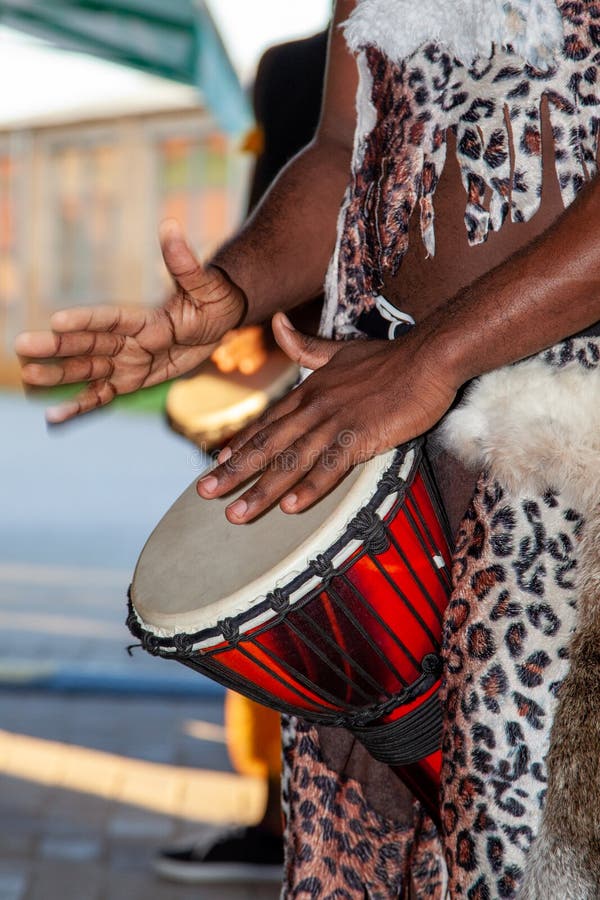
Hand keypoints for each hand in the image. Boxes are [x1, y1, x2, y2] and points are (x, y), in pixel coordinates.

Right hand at [15, 221, 245, 422]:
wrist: (218, 320)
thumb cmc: (212, 298)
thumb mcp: (204, 284)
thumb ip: (183, 262)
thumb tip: (170, 225)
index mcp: (142, 317)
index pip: (110, 319)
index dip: (86, 320)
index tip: (58, 320)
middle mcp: (127, 339)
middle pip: (88, 344)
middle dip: (57, 347)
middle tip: (22, 346)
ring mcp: (126, 361)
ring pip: (88, 370)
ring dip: (59, 375)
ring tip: (29, 376)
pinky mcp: (131, 380)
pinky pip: (103, 395)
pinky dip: (80, 406)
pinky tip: (52, 416)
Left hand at [197, 312, 458, 522]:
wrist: (429, 357)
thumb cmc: (389, 358)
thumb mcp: (340, 350)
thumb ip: (306, 346)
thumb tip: (279, 322)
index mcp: (309, 391)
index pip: (267, 422)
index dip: (240, 444)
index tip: (215, 463)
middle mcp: (314, 407)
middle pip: (267, 445)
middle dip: (234, 472)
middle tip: (204, 494)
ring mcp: (336, 421)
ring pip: (291, 461)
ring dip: (262, 490)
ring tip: (237, 514)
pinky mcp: (362, 435)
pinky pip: (331, 465)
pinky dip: (310, 487)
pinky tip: (291, 508)